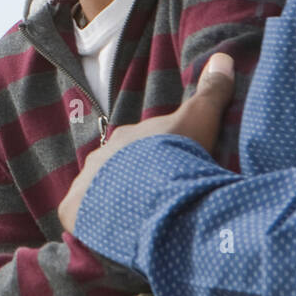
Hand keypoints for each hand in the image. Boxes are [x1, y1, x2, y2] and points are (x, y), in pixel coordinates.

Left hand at [57, 51, 234, 233]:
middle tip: (156, 204)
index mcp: (127, 137)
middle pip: (117, 171)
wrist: (153, 197)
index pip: (139, 148)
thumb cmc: (177, 157)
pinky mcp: (72, 212)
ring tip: (136, 225)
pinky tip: (111, 239)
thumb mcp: (200, 120)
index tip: (171, 176)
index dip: (156, 161)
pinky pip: (80, 219)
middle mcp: (99, 156)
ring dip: (113, 206)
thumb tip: (223, 56)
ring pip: (98, 195)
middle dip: (133, 184)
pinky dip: (92, 228)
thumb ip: (210, 92)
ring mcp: (84, 184)